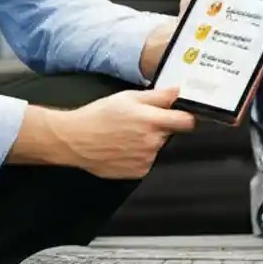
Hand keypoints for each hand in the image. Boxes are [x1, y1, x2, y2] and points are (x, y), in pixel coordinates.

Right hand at [52, 87, 195, 178]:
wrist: (76, 140)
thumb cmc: (98, 116)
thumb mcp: (127, 97)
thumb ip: (157, 96)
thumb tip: (178, 92)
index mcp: (152, 120)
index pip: (186, 122)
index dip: (184, 117)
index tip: (179, 116)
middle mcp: (152, 142)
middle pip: (170, 134)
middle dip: (159, 128)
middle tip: (139, 123)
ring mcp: (146, 159)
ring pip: (157, 148)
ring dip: (148, 142)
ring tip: (127, 136)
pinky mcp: (139, 172)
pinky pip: (147, 161)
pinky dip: (139, 156)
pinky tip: (123, 148)